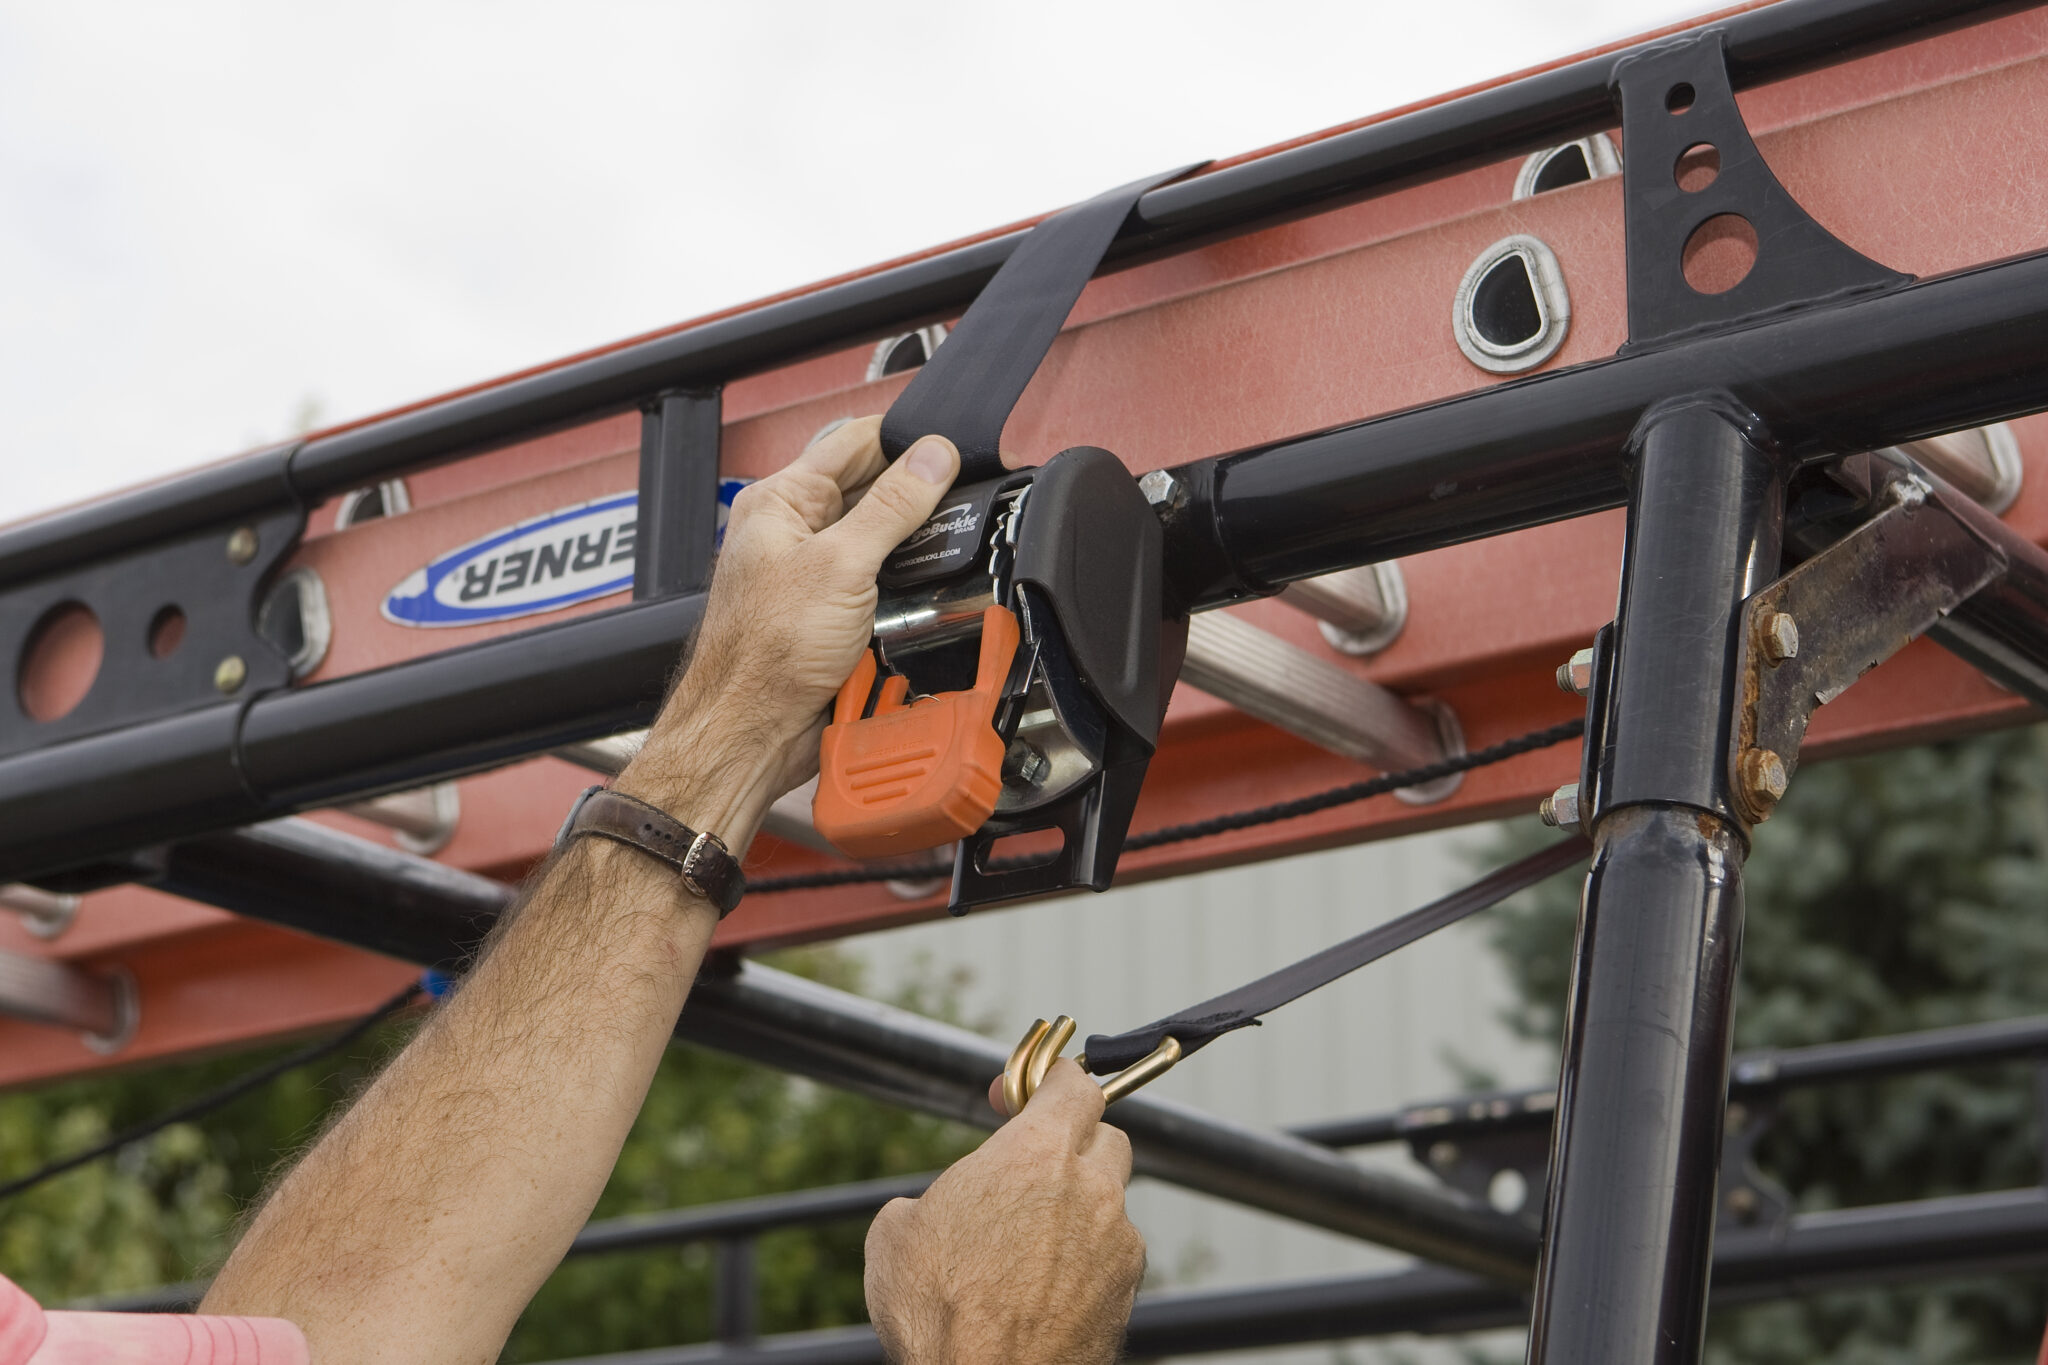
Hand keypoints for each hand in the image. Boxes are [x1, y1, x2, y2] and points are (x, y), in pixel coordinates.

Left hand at [619, 417, 959, 837]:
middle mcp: (793, 531)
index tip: (950, 454)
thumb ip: (893, 506)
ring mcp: (812, 572)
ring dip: (909, 548)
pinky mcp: (829, 610)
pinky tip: (919, 593)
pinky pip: (878, 584)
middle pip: (870, 490)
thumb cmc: (764, 654)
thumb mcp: (842, 564)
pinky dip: (903, 589)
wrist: (752, 730)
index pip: (854, 442)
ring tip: (937, 551)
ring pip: (879, 539)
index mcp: (782, 501)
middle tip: (954, 504)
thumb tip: (933, 457)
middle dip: (914, 497)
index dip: (904, 442)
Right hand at [865, 1060, 1144, 1364]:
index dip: (1052, 1082)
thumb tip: (928, 1209)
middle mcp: (1089, 1188)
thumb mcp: (898, 1232)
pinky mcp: (1127, 1290)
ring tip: (1028, 1245)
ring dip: (1079, 1208)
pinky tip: (1044, 1286)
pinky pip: (1112, 1253)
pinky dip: (1086, 1259)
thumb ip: (933, 1195)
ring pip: (1109, 1201)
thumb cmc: (938, 1313)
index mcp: (1035, 1154)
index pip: (1074, 1086)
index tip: (1030, 1092)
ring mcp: (1117, 1241)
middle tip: (1033, 1166)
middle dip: (1075, 1143)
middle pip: (1106, 1137)